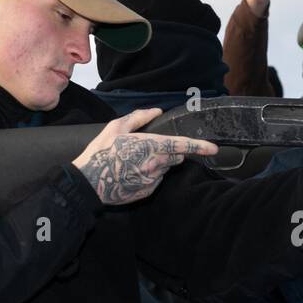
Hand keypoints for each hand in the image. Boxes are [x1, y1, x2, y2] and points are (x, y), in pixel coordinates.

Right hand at [72, 108, 216, 206]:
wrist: (88, 182)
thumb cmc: (101, 152)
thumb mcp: (116, 127)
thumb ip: (139, 117)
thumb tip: (157, 111)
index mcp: (151, 146)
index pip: (182, 145)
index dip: (200, 146)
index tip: (214, 148)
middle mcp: (156, 164)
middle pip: (175, 156)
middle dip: (170, 150)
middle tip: (149, 147)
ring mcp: (152, 179)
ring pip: (165, 168)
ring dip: (158, 162)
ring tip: (134, 160)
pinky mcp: (148, 191)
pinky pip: (156, 179)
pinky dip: (150, 174)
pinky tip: (132, 172)